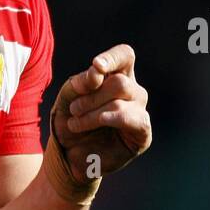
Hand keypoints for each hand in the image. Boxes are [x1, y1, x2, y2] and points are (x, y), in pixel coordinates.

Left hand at [51, 44, 151, 181]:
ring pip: (122, 101)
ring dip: (93, 112)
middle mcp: (132, 91)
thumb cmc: (70, 120)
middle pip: (120, 82)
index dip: (112, 58)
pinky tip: (98, 123)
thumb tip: (97, 72)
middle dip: (91, 96)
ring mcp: (139, 111)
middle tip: (74, 109)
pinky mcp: (143, 132)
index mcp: (116, 75)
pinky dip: (110, 118)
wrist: (68, 154)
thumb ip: (79, 82)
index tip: (96, 67)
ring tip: (75, 123)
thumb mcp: (67, 97)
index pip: (124, 55)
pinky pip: (132, 118)